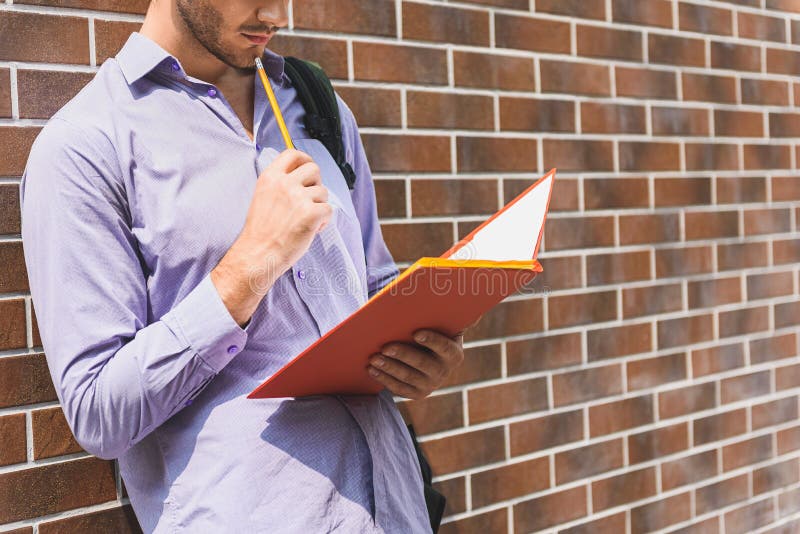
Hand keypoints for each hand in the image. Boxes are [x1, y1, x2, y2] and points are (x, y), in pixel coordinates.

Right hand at [236, 148, 331, 273]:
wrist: (258, 254)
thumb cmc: (261, 231)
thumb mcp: (263, 196)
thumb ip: (280, 183)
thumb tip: (303, 177)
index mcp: (270, 177)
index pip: (293, 154)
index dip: (305, 160)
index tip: (307, 170)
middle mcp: (284, 183)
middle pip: (314, 169)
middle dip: (316, 184)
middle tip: (309, 200)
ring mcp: (298, 197)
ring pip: (323, 192)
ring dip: (319, 205)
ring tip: (306, 220)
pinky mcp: (311, 213)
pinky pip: (328, 209)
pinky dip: (324, 221)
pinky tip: (311, 229)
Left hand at [367, 314, 483, 399]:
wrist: (429, 356)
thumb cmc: (433, 332)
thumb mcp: (445, 325)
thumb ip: (456, 315)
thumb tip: (475, 311)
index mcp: (454, 354)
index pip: (444, 348)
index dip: (432, 340)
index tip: (416, 333)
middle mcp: (444, 372)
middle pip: (422, 364)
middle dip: (403, 355)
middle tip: (385, 347)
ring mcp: (430, 385)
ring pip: (407, 377)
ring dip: (389, 367)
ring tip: (373, 358)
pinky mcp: (416, 394)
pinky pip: (399, 388)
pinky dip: (384, 379)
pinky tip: (372, 369)